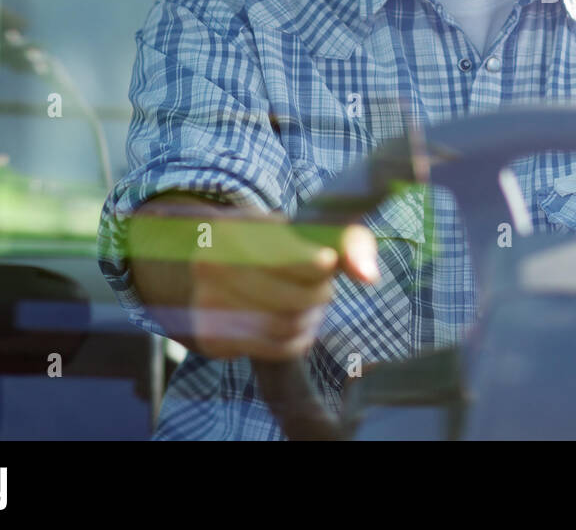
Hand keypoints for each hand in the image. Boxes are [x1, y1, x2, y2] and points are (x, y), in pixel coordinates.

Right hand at [126, 197, 378, 360]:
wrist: (224, 266)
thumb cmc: (278, 243)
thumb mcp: (307, 228)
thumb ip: (347, 241)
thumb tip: (369, 276)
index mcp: (231, 228)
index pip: (284, 257)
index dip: (315, 265)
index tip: (328, 263)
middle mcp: (209, 265)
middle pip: (289, 297)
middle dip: (319, 295)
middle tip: (325, 290)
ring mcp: (205, 304)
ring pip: (283, 324)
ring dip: (310, 318)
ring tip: (313, 305)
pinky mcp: (212, 338)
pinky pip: (272, 348)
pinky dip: (298, 339)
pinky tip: (299, 324)